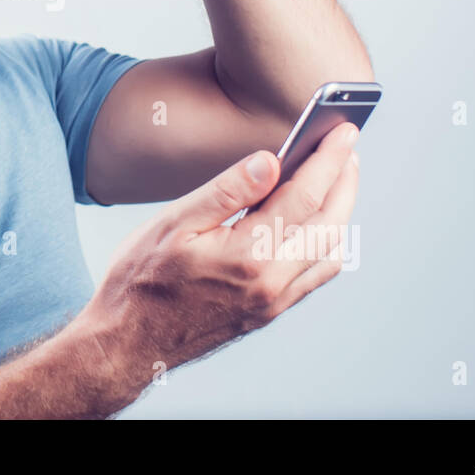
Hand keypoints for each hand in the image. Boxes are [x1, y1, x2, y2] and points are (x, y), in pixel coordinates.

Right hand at [76, 122, 360, 392]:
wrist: (128, 344)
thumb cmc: (141, 280)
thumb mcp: (174, 223)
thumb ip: (227, 191)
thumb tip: (270, 161)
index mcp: (248, 255)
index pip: (304, 196)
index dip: (328, 159)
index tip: (344, 130)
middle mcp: (271, 282)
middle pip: (330, 223)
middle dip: (344, 181)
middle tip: (346, 148)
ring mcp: (274, 302)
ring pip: (330, 251)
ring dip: (339, 211)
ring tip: (335, 178)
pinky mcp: (270, 312)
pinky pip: (315, 274)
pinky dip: (326, 241)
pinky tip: (316, 223)